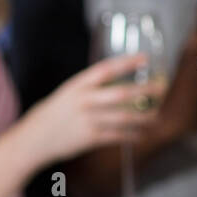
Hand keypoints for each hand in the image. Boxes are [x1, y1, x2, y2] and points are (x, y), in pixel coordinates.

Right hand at [19, 53, 162, 165]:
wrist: (34, 138)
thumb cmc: (56, 112)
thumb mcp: (69, 93)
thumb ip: (92, 88)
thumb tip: (121, 83)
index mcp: (78, 85)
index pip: (105, 70)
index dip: (126, 62)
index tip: (145, 58)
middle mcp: (83, 101)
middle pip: (120, 93)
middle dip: (145, 91)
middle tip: (162, 88)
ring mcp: (87, 120)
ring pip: (124, 117)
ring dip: (144, 116)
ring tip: (156, 115)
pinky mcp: (89, 138)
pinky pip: (118, 135)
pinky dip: (133, 134)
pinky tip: (143, 134)